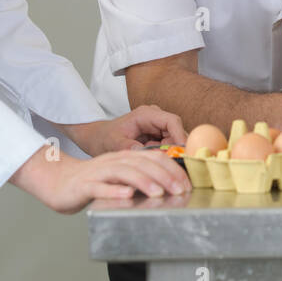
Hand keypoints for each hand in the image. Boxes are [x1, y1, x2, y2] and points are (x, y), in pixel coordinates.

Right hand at [11, 144, 191, 213]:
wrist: (56, 180)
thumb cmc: (92, 181)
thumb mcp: (119, 176)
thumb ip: (140, 177)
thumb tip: (169, 185)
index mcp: (124, 158)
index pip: (153, 157)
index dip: (172, 169)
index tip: (187, 183)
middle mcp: (114, 162)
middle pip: (142, 164)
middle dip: (164, 176)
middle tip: (179, 190)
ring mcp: (98, 173)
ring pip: (123, 173)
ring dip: (143, 182)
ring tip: (158, 193)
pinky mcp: (84, 185)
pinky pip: (100, 187)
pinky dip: (114, 191)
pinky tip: (126, 196)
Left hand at [60, 105, 186, 155]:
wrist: (98, 138)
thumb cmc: (104, 138)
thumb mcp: (113, 144)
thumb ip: (128, 147)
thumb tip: (145, 153)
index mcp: (146, 114)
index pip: (172, 121)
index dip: (180, 136)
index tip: (183, 153)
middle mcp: (155, 118)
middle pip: (177, 132)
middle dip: (175, 149)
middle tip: (168, 165)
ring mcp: (157, 127)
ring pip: (175, 141)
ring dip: (168, 154)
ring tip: (153, 163)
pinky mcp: (158, 136)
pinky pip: (168, 147)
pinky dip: (164, 156)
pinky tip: (152, 162)